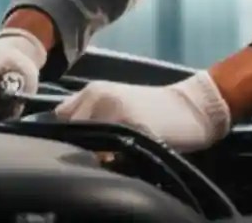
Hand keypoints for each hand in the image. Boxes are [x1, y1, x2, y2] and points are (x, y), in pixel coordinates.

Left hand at [53, 72, 231, 152]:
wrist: (192, 108)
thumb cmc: (153, 107)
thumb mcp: (116, 103)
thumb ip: (89, 114)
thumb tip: (64, 135)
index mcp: (93, 90)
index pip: (60, 116)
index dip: (66, 132)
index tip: (76, 141)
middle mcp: (99, 97)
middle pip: (70, 131)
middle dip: (78, 143)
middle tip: (95, 151)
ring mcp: (115, 112)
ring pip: (87, 144)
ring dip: (93, 153)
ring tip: (110, 155)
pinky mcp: (133, 129)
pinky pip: (110, 154)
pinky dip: (111, 160)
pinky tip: (122, 158)